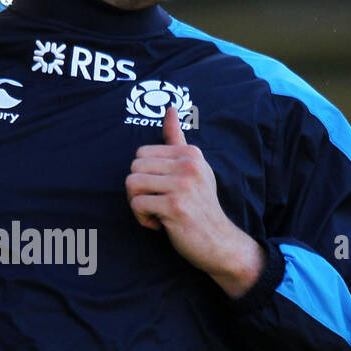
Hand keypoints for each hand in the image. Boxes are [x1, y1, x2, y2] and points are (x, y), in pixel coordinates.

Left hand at [125, 107, 265, 297]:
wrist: (219, 242)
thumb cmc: (200, 206)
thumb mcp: (195, 168)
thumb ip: (178, 139)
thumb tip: (170, 108)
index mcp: (190, 154)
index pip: (141, 153)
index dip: (145, 175)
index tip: (163, 190)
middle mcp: (188, 165)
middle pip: (134, 168)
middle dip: (138, 190)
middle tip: (158, 203)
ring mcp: (182, 185)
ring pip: (132, 184)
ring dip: (139, 204)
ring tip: (158, 213)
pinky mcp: (174, 206)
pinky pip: (137, 204)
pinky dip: (143, 218)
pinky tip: (160, 225)